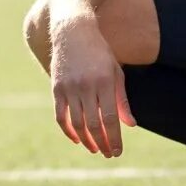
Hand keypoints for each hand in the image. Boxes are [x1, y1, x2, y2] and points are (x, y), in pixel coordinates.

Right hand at [48, 17, 135, 156]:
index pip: (110, 118)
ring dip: (86, 140)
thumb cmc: (99, 53)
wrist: (73, 32)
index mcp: (104, 81)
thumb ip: (122, 99)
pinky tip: (77, 139)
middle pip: (93, 124)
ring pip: (76, 123)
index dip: (114, 138)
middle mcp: (86, 85)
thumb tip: (130, 125)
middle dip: (102, 143)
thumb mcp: (116, 72)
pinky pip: (60, 116)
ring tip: (95, 149)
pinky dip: (68, 130)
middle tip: (108, 154)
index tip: (118, 151)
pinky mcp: (56, 88)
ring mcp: (69, 87)